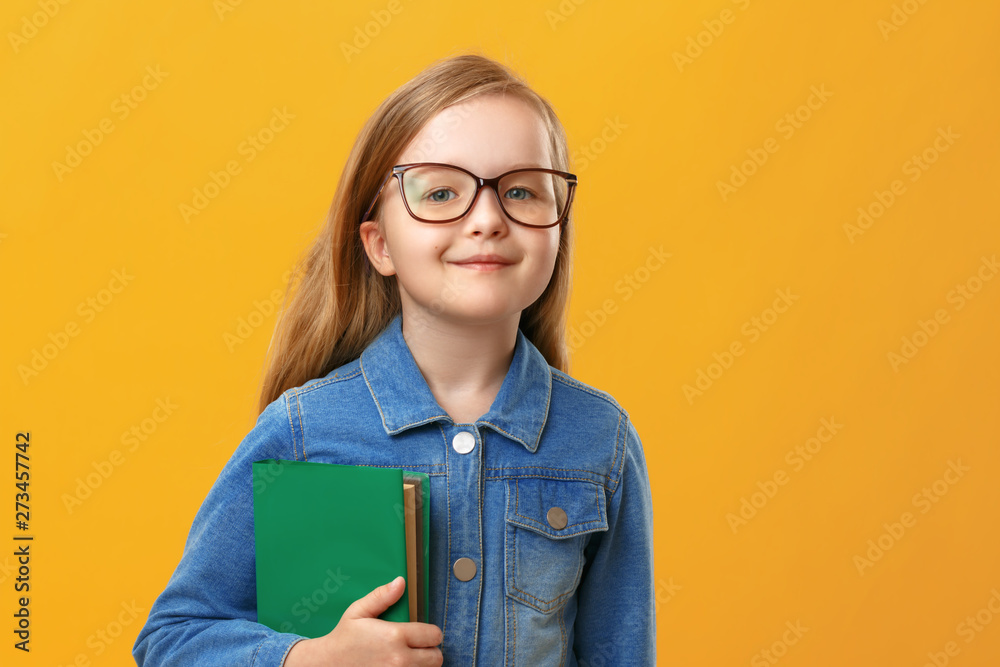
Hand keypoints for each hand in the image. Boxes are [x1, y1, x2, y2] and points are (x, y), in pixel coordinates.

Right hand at [283, 576, 442, 665]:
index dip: (431, 633)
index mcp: (395, 636)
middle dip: (430, 650)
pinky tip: (401, 666)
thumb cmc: (344, 638)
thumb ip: (381, 596)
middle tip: (418, 647)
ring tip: (410, 658)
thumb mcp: (358, 611)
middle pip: (436, 657)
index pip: (434, 635)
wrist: (326, 665)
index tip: (423, 633)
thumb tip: (400, 582)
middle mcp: (400, 659)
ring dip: (423, 664)